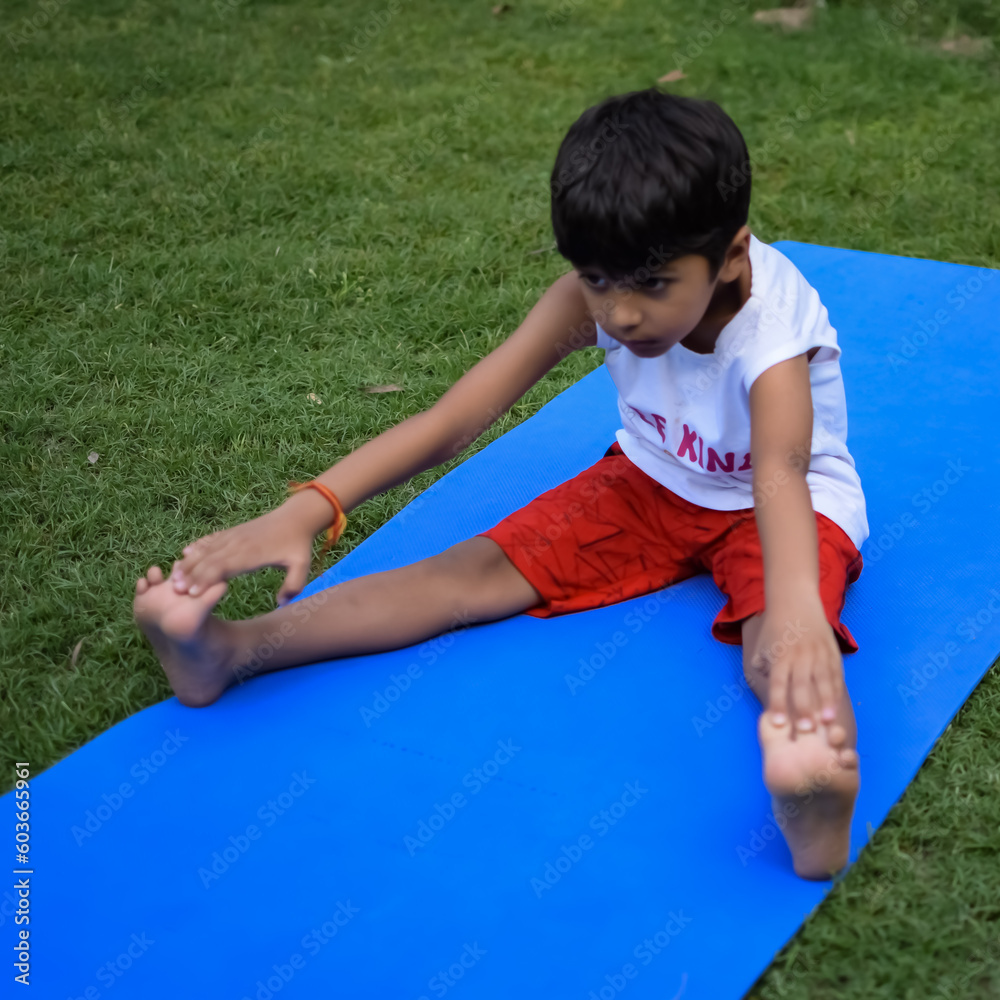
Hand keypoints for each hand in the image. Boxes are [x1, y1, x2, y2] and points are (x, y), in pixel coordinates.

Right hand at [169, 506, 317, 606]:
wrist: (295, 517)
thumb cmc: (298, 544)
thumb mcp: (302, 565)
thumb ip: (294, 585)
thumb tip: (282, 603)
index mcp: (252, 554)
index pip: (224, 568)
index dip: (207, 580)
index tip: (192, 594)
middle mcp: (238, 544)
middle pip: (209, 560)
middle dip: (191, 575)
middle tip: (175, 590)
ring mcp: (233, 536)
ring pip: (206, 550)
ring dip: (190, 563)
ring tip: (173, 577)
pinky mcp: (232, 532)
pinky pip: (211, 540)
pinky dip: (198, 547)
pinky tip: (185, 554)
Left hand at [752, 605, 842, 732]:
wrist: (795, 601)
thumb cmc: (774, 628)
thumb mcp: (761, 646)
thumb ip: (761, 669)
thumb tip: (766, 691)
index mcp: (780, 656)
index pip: (778, 684)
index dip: (778, 704)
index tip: (777, 723)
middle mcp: (800, 657)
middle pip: (803, 687)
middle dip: (804, 710)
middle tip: (805, 731)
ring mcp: (819, 655)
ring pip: (824, 683)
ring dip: (827, 704)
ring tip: (829, 724)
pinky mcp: (833, 653)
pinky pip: (837, 676)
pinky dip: (838, 693)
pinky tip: (838, 708)